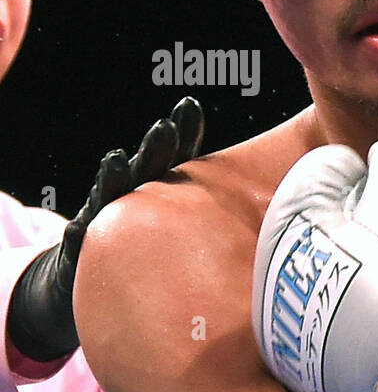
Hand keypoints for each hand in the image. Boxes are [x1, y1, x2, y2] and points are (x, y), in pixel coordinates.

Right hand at [8, 97, 204, 362]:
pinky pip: (79, 248)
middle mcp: (131, 202)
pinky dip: (77, 239)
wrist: (94, 284)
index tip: (189, 107)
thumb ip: (223, 206)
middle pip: (144, 170)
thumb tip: (286, 197)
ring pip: (108, 200)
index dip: (183, 133)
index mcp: (162, 192)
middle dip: (155, 148)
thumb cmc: (156, 252)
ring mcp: (103, 226)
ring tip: (117, 162)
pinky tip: (77, 231)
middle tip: (166, 128)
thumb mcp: (192, 229)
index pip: (174, 157)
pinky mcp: (81, 257)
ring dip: (112, 180)